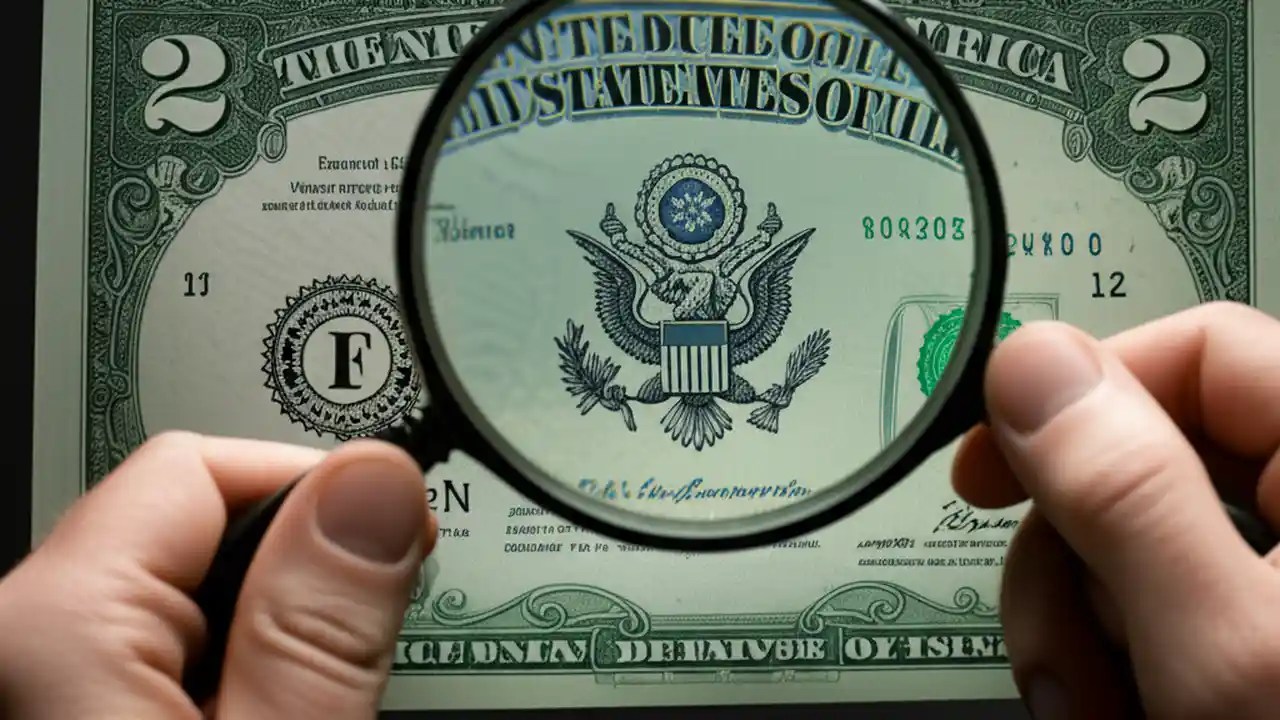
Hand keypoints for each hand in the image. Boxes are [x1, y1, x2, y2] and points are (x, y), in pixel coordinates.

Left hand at [0, 434, 437, 718]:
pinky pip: (142, 650)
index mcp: (53, 631)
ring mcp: (30, 684)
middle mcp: (15, 642)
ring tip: (319, 691)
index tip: (402, 534)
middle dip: (294, 562)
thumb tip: (374, 483)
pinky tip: (261, 708)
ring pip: (165, 593)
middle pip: (180, 525)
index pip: (196, 464)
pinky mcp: (54, 709)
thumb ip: (320, 627)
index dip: (321, 485)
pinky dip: (219, 667)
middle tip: (371, 636)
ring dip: (261, 621)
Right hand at [953, 301, 1279, 718]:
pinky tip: (1124, 717)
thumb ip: (1128, 494)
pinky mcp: (1266, 636)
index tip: (980, 470)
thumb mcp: (1224, 655)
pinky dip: (1121, 665)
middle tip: (1056, 659)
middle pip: (1155, 461)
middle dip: (1076, 564)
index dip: (1079, 395)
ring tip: (1099, 716)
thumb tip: (1029, 361)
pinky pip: (1161, 613)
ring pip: (1142, 549)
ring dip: (1088, 633)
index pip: (1201, 352)